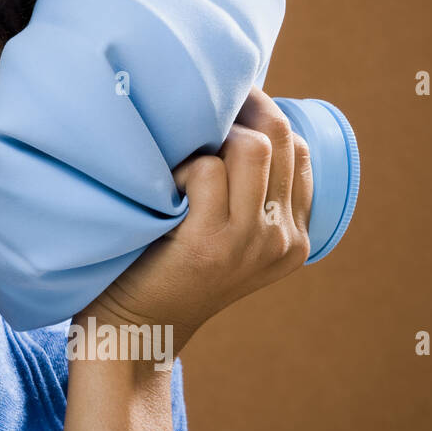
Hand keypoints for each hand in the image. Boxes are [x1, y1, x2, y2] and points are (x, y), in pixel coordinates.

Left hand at [75, 85, 313, 351]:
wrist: (133, 329)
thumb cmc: (165, 267)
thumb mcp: (224, 238)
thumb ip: (244, 195)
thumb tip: (230, 114)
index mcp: (293, 237)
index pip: (298, 148)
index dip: (261, 113)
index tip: (224, 101)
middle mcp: (280, 239)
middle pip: (279, 137)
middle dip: (240, 107)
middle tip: (197, 104)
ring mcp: (249, 242)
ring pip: (250, 147)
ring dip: (208, 136)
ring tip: (178, 155)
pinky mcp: (209, 243)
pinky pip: (203, 170)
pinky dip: (177, 165)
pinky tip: (160, 185)